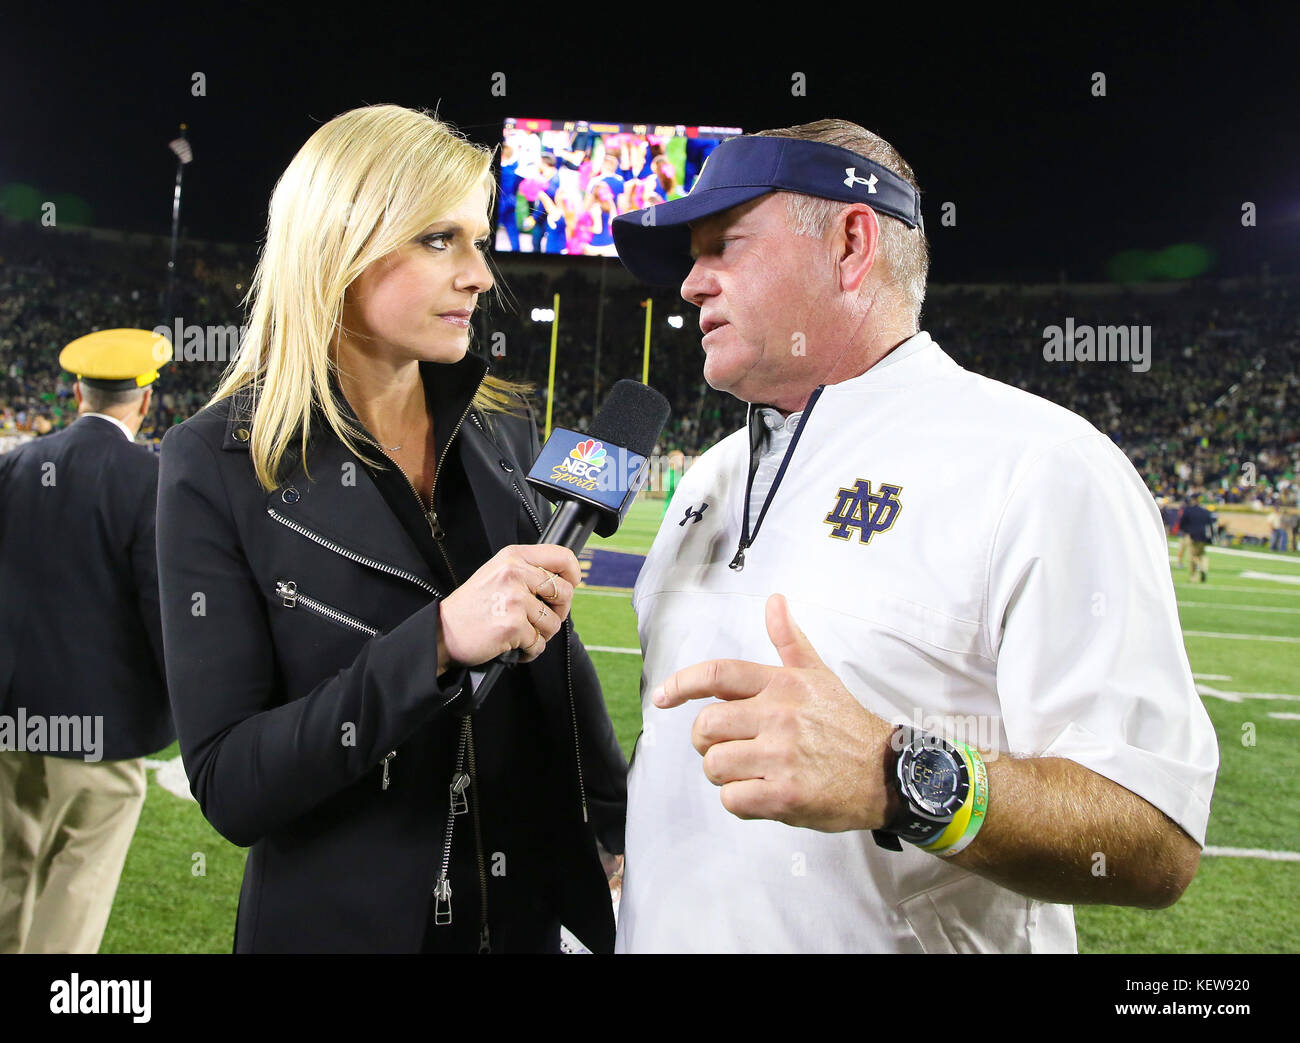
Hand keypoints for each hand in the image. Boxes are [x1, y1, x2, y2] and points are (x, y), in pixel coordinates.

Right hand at [437, 544, 578, 671]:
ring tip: (521, 634)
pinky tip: (514, 645)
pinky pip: (539, 643)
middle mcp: (514, 574)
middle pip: (565, 592)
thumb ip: (527, 571)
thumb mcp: (497, 573)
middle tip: (541, 619)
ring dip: (541, 634)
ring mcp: (514, 600)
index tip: (571, 584)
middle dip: (559, 611)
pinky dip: (529, 650)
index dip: (573, 574)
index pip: (562, 556)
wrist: (442, 631)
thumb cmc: (471, 606)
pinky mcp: (512, 626)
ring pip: (553, 622)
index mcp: (513, 557)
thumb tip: (564, 581)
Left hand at [651, 593, 896, 831]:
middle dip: (707, 741)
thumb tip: (774, 600)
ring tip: (753, 772)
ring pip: (714, 765)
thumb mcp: (818, 675)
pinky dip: (740, 801)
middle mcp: (778, 715)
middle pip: (706, 725)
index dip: (680, 684)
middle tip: (730, 747)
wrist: (885, 774)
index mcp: (781, 684)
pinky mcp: (783, 794)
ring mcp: (780, 756)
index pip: (717, 674)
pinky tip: (763, 794)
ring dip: (725, 774)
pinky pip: (731, 798)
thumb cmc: (845, 724)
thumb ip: (789, 640)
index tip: (661, 697)